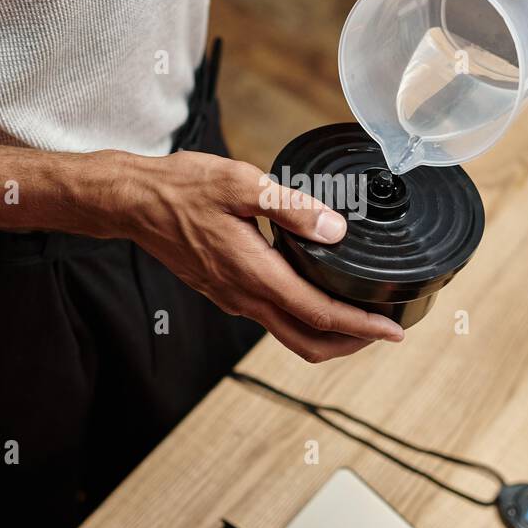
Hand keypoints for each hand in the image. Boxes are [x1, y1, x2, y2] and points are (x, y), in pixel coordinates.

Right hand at [116, 150, 404, 362]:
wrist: (134, 202)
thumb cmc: (182, 188)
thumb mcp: (241, 183)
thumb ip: (292, 208)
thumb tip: (336, 232)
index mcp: (254, 273)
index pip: (319, 314)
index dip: (362, 326)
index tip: (393, 329)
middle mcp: (244, 296)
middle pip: (308, 342)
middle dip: (352, 343)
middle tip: (384, 329)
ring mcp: (232, 298)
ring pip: (289, 333)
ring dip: (328, 333)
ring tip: (359, 314)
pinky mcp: (225, 291)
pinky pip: (272, 317)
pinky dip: (304, 317)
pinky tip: (316, 292)